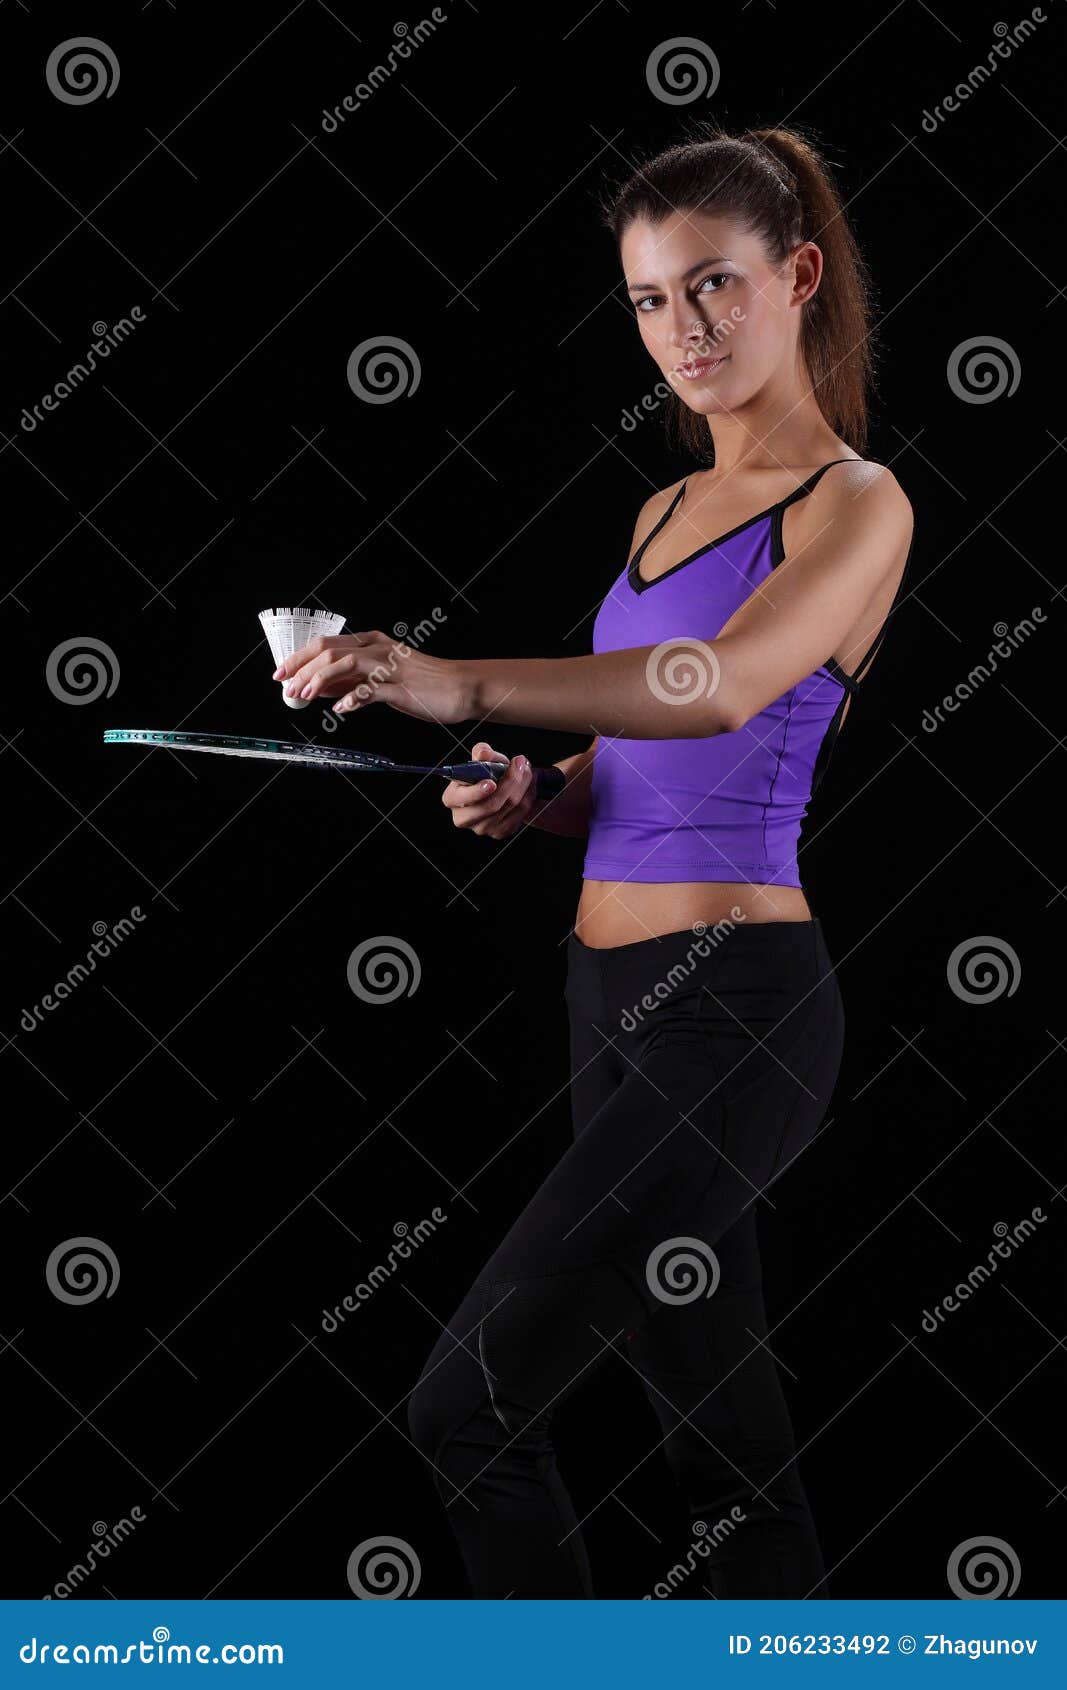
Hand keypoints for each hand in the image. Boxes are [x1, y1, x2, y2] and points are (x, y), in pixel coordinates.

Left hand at [274, 631, 471, 725]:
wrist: (461, 687)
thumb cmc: (423, 684)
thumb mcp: (381, 676)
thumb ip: (350, 680)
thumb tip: (318, 686)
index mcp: (371, 643)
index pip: (326, 643)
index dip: (299, 658)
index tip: (281, 673)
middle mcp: (377, 649)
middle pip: (330, 651)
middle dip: (303, 669)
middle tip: (288, 688)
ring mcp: (389, 667)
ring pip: (346, 663)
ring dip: (321, 679)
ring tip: (306, 695)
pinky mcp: (402, 687)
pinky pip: (371, 690)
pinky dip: (352, 698)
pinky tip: (340, 708)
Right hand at [442, 743, 535, 838]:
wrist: (502, 788)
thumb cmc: (487, 772)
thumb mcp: (483, 758)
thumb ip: (482, 752)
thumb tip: (483, 754)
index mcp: (452, 798)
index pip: (462, 798)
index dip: (477, 792)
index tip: (491, 782)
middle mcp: (464, 818)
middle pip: (490, 805)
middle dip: (510, 782)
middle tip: (521, 763)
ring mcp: (483, 828)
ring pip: (509, 807)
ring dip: (523, 785)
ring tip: (527, 768)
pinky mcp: (500, 832)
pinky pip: (520, 813)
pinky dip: (528, 795)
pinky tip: (529, 784)